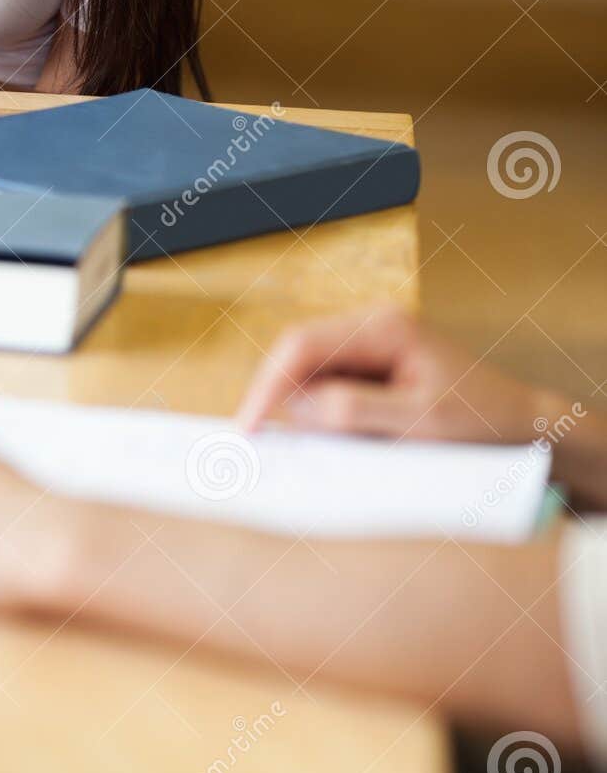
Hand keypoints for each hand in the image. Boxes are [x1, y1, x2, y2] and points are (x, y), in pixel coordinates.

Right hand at [237, 305, 541, 444]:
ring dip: (302, 408)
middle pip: (299, 354)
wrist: (524, 426)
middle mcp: (372, 325)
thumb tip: (297, 407)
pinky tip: (333, 440)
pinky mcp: (374, 367)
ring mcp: (372, 344)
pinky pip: (330, 385)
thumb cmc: (482, 421)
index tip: (248, 427)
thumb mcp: (420, 424)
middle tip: (262, 443)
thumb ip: (356, 412)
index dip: (268, 385)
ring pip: (311, 371)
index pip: (302, 345)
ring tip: (311, 447)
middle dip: (278, 396)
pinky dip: (322, 413)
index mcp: (383, 327)